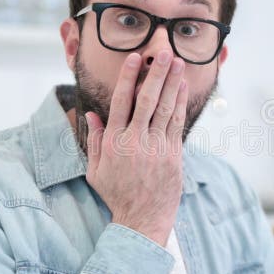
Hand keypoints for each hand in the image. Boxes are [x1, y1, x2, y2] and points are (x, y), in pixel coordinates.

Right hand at [84, 50, 187, 246]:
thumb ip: (94, 140)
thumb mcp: (95, 170)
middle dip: (156, 74)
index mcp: (114, 143)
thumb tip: (90, 114)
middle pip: (147, 100)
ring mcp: (156, 148)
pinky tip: (183, 88)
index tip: (135, 59)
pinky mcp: (172, 155)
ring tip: (178, 62)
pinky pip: (176, 124)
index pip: (121, 102)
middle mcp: (135, 142)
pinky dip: (180, 104)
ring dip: (172, 83)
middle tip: (164, 53)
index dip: (128, 78)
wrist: (141, 220)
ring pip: (165, 109)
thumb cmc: (117, 194)